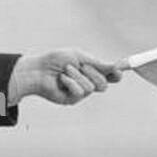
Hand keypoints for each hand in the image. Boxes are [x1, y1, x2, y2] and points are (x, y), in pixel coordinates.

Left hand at [8, 49, 122, 105]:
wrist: (37, 69)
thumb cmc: (55, 60)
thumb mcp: (79, 57)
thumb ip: (97, 63)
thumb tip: (117, 66)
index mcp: (90, 72)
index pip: (109, 76)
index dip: (116, 74)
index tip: (119, 70)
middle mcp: (87, 83)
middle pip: (104, 84)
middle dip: (93, 73)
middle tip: (82, 66)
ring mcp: (79, 93)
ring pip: (91, 87)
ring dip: (77, 75)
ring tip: (64, 71)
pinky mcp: (71, 100)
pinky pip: (79, 92)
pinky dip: (70, 82)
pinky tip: (61, 80)